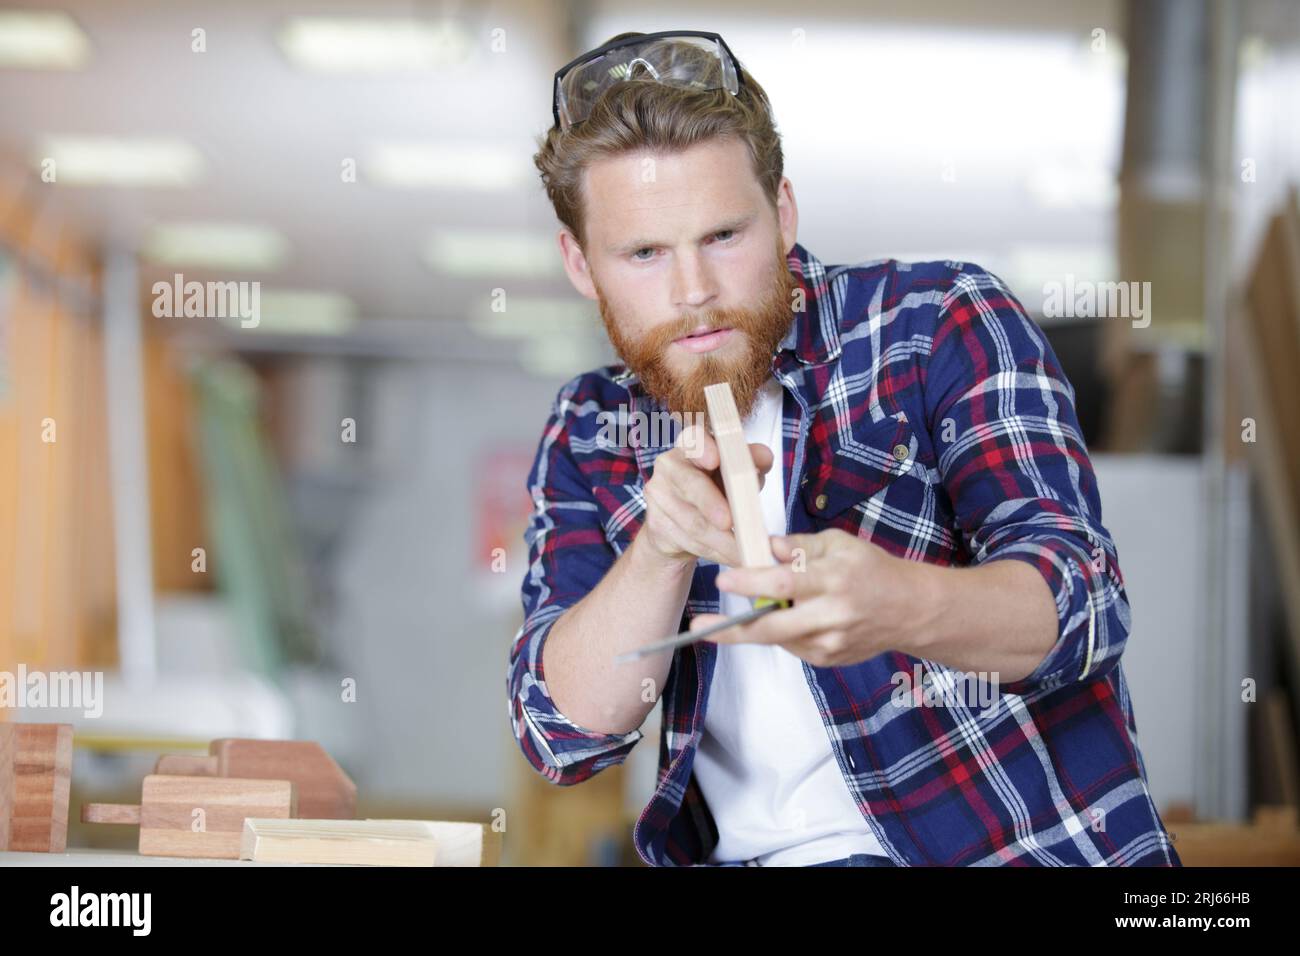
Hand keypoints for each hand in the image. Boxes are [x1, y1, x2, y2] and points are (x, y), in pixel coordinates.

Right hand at [637, 423, 773, 569]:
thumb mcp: (737, 473)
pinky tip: (734, 557)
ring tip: (748, 551)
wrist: (683, 522)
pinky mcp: (657, 526)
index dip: (703, 448)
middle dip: (710, 503)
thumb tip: (764, 457)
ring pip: (693, 522)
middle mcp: (669, 467)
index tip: (715, 460)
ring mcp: (659, 497)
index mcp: (690, 446)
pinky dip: (716, 552)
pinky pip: (690, 542)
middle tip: (728, 520)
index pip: (693, 439)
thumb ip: (751, 461)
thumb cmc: (716, 487)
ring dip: (723, 540)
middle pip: (690, 484)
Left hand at [689, 528, 940, 666]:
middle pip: (771, 627)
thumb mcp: (838, 544)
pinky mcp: (828, 659)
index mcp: (832, 581)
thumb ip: (797, 547)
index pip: (783, 584)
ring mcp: (830, 643)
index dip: (750, 584)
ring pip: (776, 638)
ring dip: (755, 626)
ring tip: (744, 612)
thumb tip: (763, 548)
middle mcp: (831, 616)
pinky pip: (790, 645)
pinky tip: (790, 616)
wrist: (910, 610)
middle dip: (731, 630)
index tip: (722, 581)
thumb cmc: (872, 570)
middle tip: (697, 628)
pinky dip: (780, 631)